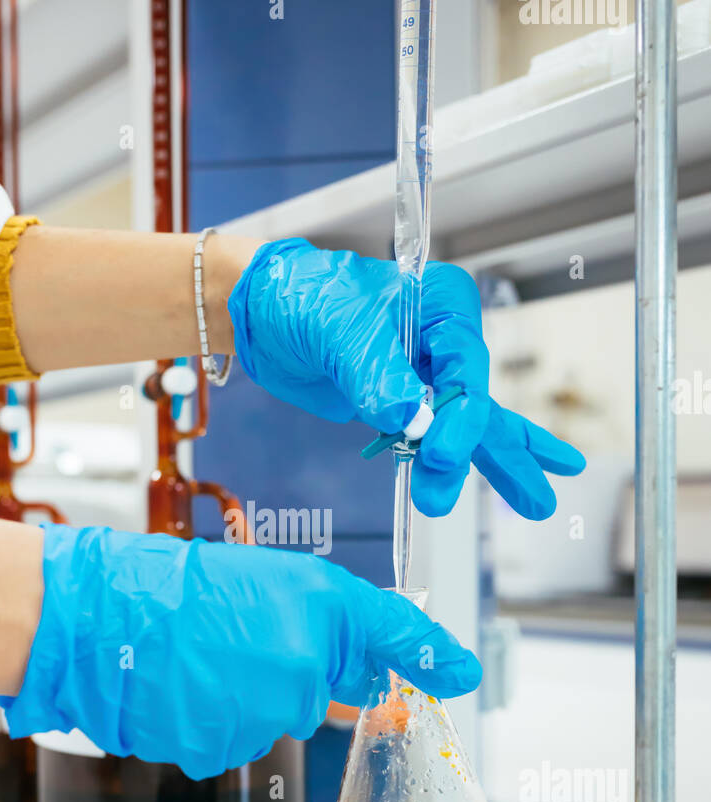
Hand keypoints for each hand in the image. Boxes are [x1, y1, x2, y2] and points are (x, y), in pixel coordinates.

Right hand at [0, 525, 481, 779]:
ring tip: (196, 660)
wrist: (97, 619)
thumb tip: (375, 685)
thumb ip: (330, 631)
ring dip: (244, 698)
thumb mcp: (265, 582)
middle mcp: (303, 668)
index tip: (462, 671)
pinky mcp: (222, 748)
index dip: (433, 654)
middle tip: (230, 639)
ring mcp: (262, 715)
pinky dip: (212, 721)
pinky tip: (183, 687)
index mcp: (318, 609)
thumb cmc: (173, 588)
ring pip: (272, 720)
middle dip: (284, 674)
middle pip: (317, 693)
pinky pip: (233, 740)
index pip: (393, 631)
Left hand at [229, 238, 584, 518]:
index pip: (467, 370)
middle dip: (500, 453)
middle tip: (535, 502)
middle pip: (481, 403)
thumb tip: (408, 419)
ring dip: (482, 468)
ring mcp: (427, 375)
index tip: (440, 455)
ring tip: (534, 504)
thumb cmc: (306, 297)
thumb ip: (376, 373)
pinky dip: (454, 464)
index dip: (462, 419)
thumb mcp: (340, 327)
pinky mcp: (403, 404)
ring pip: (469, 427)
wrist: (266, 313)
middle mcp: (445, 341)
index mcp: (443, 306)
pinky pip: (436, 439)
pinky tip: (498, 484)